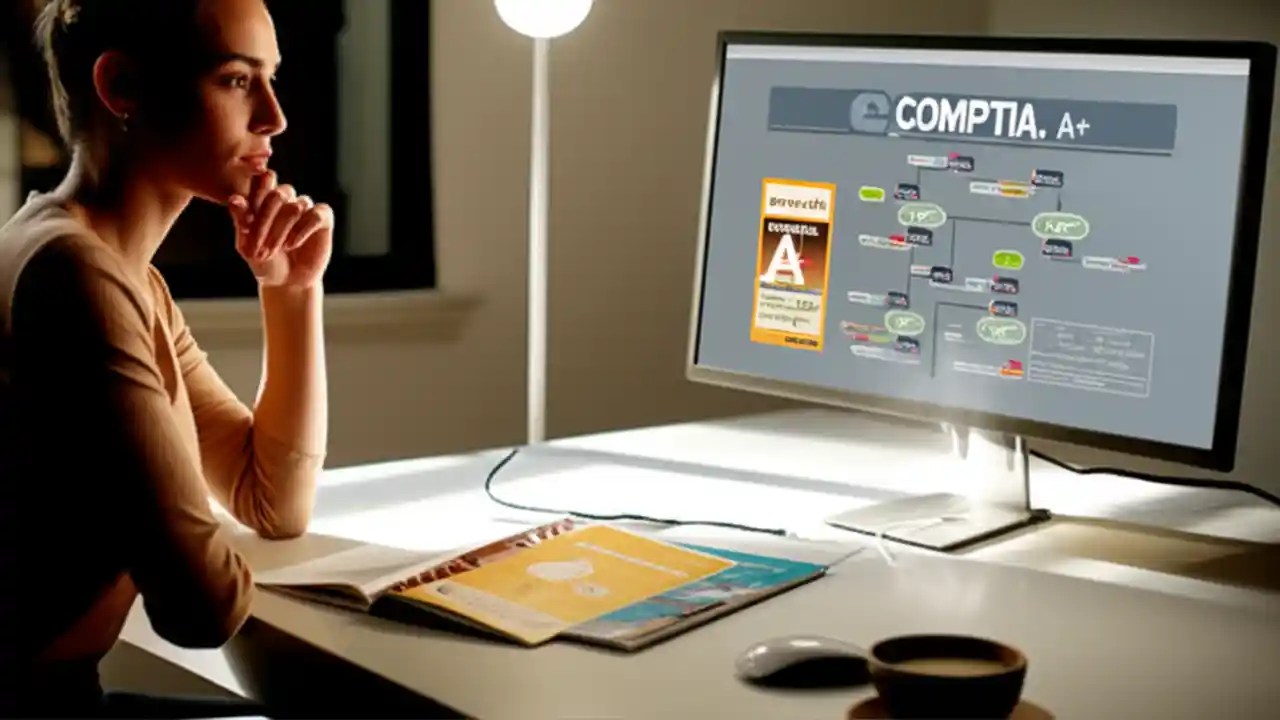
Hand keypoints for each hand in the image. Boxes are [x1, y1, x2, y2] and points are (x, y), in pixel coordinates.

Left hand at [228, 171, 333, 288]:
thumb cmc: (264, 261)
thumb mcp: (246, 245)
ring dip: (282, 231)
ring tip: (276, 250)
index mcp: (265, 198)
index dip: (257, 193)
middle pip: (278, 194)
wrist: (287, 283)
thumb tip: (235, 199)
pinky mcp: (323, 218)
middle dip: (266, 221)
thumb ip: (241, 221)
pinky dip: (302, 231)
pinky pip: (315, 215)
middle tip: (259, 247)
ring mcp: (305, 207)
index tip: (249, 218)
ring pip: (295, 207)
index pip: (263, 180)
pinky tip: (293, 245)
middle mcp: (286, 199)